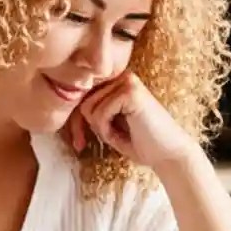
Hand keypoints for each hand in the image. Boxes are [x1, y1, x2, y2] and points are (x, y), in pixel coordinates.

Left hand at [66, 72, 200, 167]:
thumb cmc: (140, 142)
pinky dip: (106, 129)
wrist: (168, 154)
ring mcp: (127, 81)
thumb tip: (61, 104)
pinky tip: (122, 133)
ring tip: (117, 136)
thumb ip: (90, 113)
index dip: (76, 120)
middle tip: (96, 141)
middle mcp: (122, 76)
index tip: (79, 142)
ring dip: (99, 129)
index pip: (83, 95)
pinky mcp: (131, 91)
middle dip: (85, 126)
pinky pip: (100, 112)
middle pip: (82, 99)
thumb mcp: (107, 126)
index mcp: (118, 82)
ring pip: (89, 106)